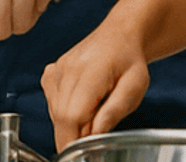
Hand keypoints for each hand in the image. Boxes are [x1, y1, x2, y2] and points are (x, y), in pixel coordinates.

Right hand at [42, 28, 151, 147]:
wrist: (118, 35)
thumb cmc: (129, 60)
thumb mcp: (135, 87)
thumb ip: (116, 110)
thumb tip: (96, 132)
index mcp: (91, 70)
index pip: (72, 114)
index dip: (77, 138)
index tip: (86, 152)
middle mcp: (67, 69)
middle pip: (60, 116)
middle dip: (73, 136)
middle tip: (92, 141)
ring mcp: (56, 70)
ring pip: (53, 112)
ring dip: (69, 124)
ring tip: (93, 114)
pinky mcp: (50, 73)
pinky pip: (50, 103)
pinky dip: (62, 112)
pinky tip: (81, 104)